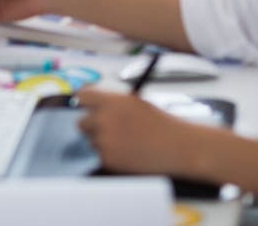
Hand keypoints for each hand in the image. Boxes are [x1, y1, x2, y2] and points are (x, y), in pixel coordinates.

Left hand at [76, 88, 194, 175]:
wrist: (175, 146)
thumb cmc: (159, 123)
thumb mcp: (134, 103)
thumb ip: (112, 104)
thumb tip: (93, 107)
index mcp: (110, 101)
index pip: (82, 97)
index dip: (84, 103)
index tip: (86, 108)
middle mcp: (103, 119)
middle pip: (81, 122)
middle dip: (91, 126)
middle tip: (105, 129)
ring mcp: (104, 140)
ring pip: (90, 141)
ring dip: (100, 143)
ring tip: (123, 143)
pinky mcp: (108, 159)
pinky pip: (100, 156)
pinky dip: (109, 156)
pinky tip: (127, 153)